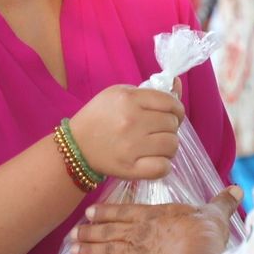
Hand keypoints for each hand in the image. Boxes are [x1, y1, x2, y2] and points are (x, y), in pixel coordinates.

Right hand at [69, 85, 184, 180]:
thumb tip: (177, 84)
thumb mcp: (120, 94)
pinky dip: (164, 165)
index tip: (172, 115)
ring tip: (157, 146)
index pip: (170, 103)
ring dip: (169, 146)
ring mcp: (131, 147)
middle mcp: (131, 121)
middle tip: (159, 131)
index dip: (177, 110)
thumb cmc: (99, 117)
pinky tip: (155, 160)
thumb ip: (150, 91)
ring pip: (171, 145)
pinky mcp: (130, 168)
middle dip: (170, 128)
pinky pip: (163, 167)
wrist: (76, 146)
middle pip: (172, 125)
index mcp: (129, 99)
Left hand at [71, 186, 243, 253]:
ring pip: (107, 250)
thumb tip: (237, 190)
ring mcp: (138, 253)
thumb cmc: (206, 233)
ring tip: (74, 251)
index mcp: (156, 215)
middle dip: (90, 232)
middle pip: (110, 231)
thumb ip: (222, 203)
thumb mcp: (216, 214)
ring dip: (89, 250)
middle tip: (73, 234)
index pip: (125, 211)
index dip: (106, 212)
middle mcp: (141, 232)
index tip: (90, 213)